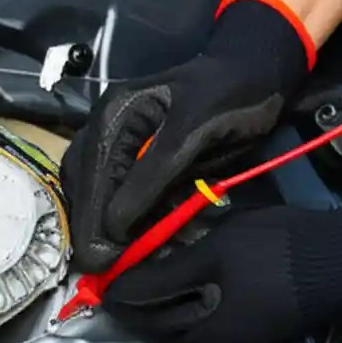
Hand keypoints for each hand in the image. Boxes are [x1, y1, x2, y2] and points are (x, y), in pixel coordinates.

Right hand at [62, 0, 314, 272]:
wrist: (255, 74)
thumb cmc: (228, 96)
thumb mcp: (189, 135)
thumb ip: (150, 179)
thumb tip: (112, 228)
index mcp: (113, 117)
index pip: (90, 179)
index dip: (91, 222)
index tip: (97, 261)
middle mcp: (107, 134)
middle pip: (86, 191)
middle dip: (97, 230)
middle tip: (106, 267)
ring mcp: (121, 148)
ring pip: (102, 199)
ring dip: (115, 230)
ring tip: (126, 259)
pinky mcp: (140, 164)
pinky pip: (128, 199)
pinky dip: (139, 223)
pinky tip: (151, 241)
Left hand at [103, 191, 341, 342]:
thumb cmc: (280, 252)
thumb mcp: (213, 253)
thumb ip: (164, 272)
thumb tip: (123, 285)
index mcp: (201, 333)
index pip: (140, 315)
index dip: (116, 295)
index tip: (99, 281)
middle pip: (158, 328)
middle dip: (136, 306)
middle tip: (120, 281)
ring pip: (182, 330)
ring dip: (163, 309)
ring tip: (149, 283)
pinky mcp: (254, 335)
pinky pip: (207, 328)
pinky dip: (190, 311)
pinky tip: (190, 291)